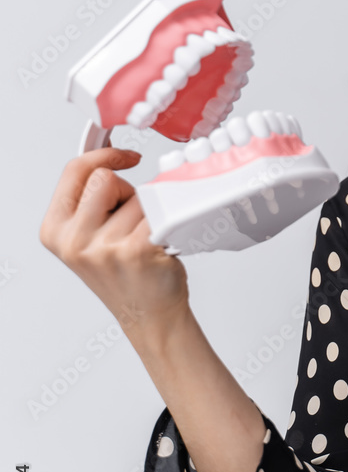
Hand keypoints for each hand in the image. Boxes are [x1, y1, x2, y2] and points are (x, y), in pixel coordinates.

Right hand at [39, 147, 189, 332]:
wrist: (149, 316)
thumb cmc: (125, 274)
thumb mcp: (87, 238)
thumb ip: (90, 201)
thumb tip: (111, 156)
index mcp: (55, 230)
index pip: (74, 171)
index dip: (103, 155)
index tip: (126, 157)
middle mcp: (74, 240)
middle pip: (105, 178)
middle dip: (126, 191)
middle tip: (133, 221)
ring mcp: (105, 247)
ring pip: (138, 196)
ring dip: (149, 211)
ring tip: (146, 239)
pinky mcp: (137, 250)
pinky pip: (159, 211)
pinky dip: (168, 221)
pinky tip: (163, 243)